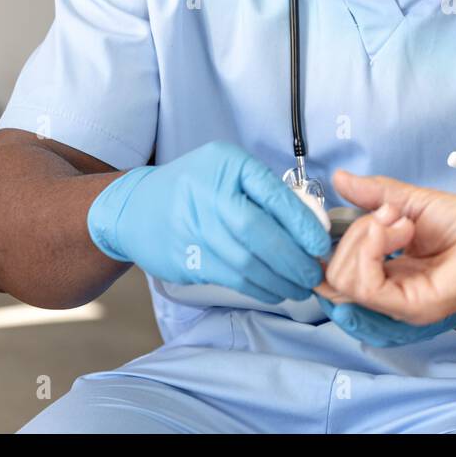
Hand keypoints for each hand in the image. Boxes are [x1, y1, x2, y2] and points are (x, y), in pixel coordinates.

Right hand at [86, 141, 330, 303]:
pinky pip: (231, 278)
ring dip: (279, 280)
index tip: (321, 245)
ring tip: (300, 286)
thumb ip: (267, 193)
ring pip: (246, 262)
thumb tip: (311, 225)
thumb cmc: (195, 186)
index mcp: (228, 166)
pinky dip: (258, 288)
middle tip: (314, 273)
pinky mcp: (185, 258)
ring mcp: (194, 228)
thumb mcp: (230, 170)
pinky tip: (275, 290)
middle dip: (294, 259)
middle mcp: (209, 194)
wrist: (135, 207)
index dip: (302, 225)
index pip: (273, 196)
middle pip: (259, 233)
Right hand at [314, 170, 455, 337]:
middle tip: (391, 215)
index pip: (335, 268)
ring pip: (342, 279)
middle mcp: (388, 292)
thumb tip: (340, 179)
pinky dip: (371, 248)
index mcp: (386, 272)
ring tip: (401, 223)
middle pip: (333, 273)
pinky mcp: (410, 306)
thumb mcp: (410, 201)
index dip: (335, 238)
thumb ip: (373, 194)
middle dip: (354, 232)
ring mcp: (397, 303)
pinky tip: (398, 231)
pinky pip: (365, 285)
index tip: (358, 211)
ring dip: (365, 236)